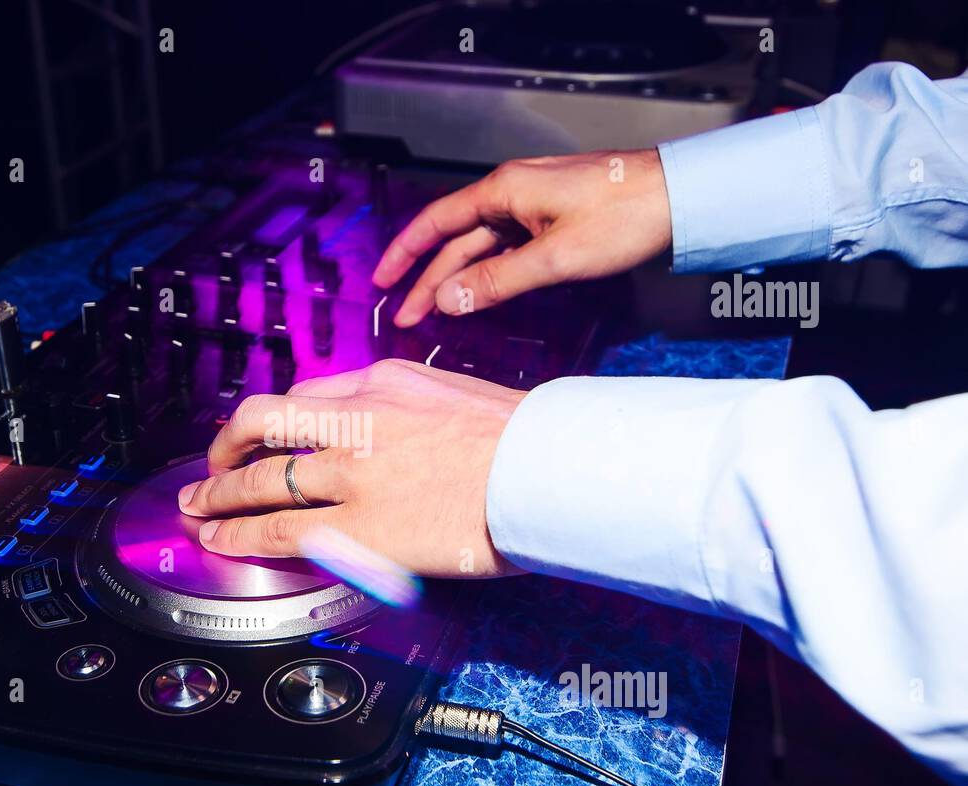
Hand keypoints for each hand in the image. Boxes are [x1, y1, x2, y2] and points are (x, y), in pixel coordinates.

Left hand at [177, 359, 524, 577]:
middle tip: (210, 465)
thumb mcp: (459, 397)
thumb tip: (398, 433)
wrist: (543, 472)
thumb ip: (414, 408)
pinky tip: (221, 541)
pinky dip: (239, 535)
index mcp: (383, 382)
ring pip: (259, 478)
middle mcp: (354, 419)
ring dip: (219, 493)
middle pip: (263, 424)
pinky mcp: (355, 528)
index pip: (306, 394)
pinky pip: (278, 529)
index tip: (264, 435)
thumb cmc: (521, 439)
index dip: (274, 420)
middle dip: (225, 447)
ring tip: (199, 506)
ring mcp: (349, 474)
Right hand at [373, 148, 671, 326]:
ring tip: (436, 313)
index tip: (382, 281)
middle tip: (405, 316)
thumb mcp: (555, 257)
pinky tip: (481, 294)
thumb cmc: (624, 215)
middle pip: (457, 240)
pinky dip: (491, 273)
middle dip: (429, 279)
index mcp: (504, 190)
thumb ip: (497, 281)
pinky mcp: (555, 219)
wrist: (682, 196)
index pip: (436, 222)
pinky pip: (510, 248)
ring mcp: (535, 205)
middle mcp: (513, 193)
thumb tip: (448, 301)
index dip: (405, 253)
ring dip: (460, 280)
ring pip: (484, 247)